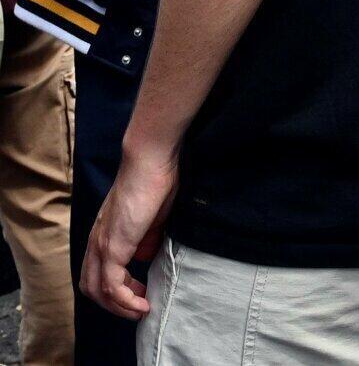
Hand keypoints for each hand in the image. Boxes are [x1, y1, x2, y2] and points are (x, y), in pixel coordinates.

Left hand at [81, 140, 176, 319]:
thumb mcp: (153, 217)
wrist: (150, 162)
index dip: (116, 289)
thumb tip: (145, 257)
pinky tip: (143, 302)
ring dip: (119, 307)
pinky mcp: (113, 247)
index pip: (97, 272)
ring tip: (142, 309)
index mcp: (104, 235)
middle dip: (114, 304)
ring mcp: (102, 246)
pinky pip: (112, 285)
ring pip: (97, 290)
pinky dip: (126, 300)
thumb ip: (146, 239)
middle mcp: (96, 243)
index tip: (141, 293)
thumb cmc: (155, 182)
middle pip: (90, 287)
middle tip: (139, 306)